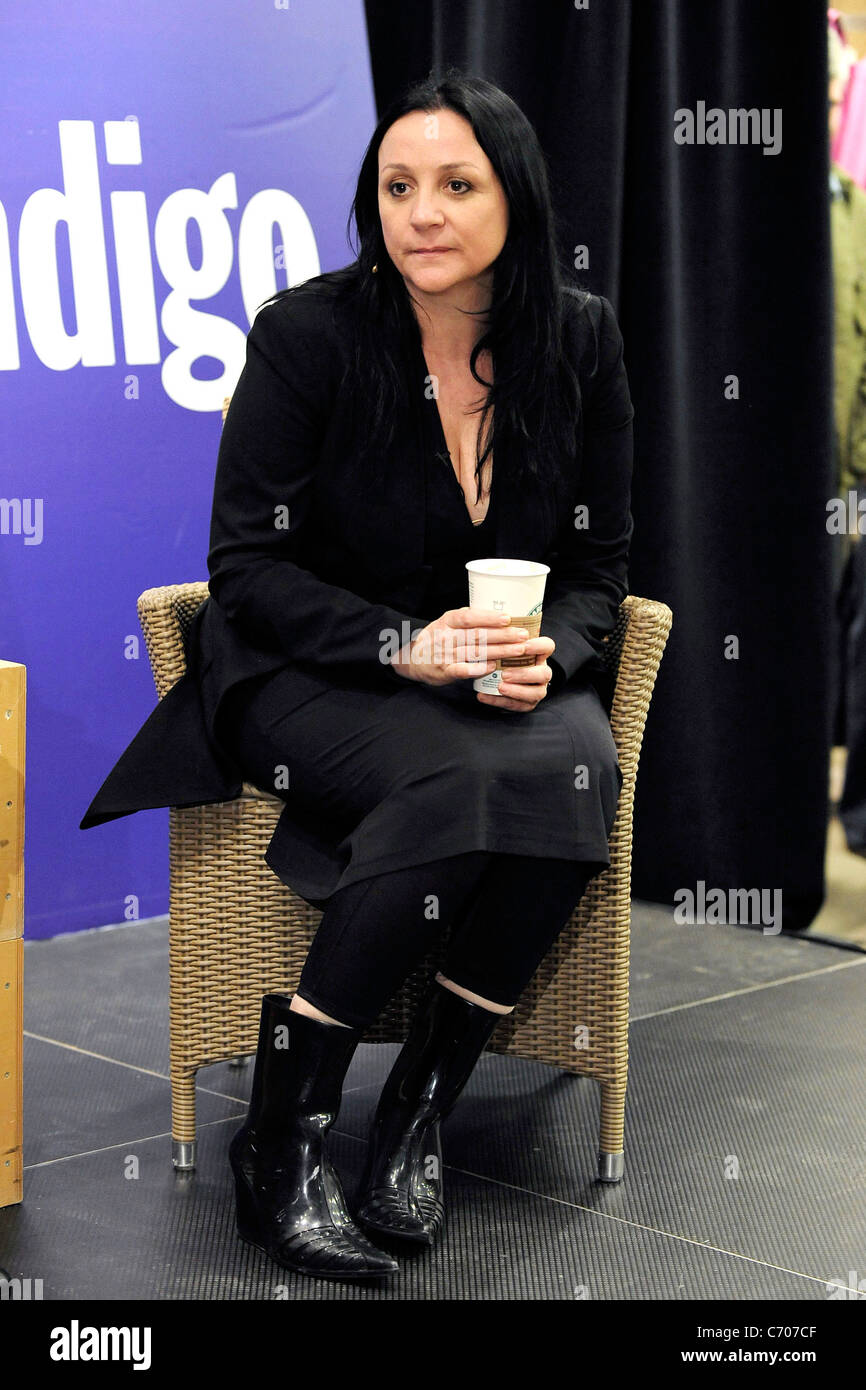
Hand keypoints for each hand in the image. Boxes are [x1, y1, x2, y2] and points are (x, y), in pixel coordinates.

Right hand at [388, 606, 532, 686]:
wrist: (411, 658)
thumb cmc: (437, 638)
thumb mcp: (446, 622)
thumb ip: (467, 617)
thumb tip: (494, 611)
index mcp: (447, 621)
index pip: (468, 617)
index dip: (488, 617)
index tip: (508, 618)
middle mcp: (445, 637)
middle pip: (477, 635)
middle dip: (503, 635)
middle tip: (523, 635)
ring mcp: (444, 655)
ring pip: (475, 652)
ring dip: (499, 652)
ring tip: (518, 650)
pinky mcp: (444, 671)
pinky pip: (462, 670)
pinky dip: (478, 669)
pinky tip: (494, 667)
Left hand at [475, 636, 555, 712]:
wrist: (498, 679)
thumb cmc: (502, 656)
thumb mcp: (503, 645)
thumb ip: (500, 638)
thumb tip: (486, 624)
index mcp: (539, 654)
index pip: (547, 646)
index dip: (538, 646)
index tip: (523, 645)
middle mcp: (542, 672)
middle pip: (544, 673)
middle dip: (525, 674)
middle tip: (505, 674)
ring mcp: (537, 689)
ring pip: (536, 693)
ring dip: (517, 691)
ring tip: (499, 687)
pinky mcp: (528, 703)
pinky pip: (518, 706)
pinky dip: (499, 702)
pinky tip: (483, 696)